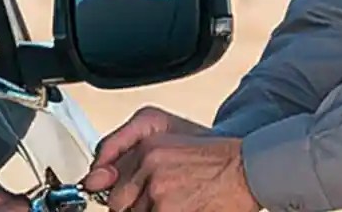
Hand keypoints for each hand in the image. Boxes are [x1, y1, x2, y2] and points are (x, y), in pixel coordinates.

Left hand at [102, 133, 258, 211]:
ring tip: (178, 203)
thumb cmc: (214, 158)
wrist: (248, 170)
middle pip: (117, 203)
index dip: (118, 192)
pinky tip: (184, 207)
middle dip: (133, 207)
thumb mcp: (170, 138)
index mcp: (148, 146)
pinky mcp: (169, 211)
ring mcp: (159, 191)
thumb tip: (93, 180)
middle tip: (162, 200)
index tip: (127, 198)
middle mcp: (150, 165)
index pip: (108, 179)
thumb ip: (127, 153)